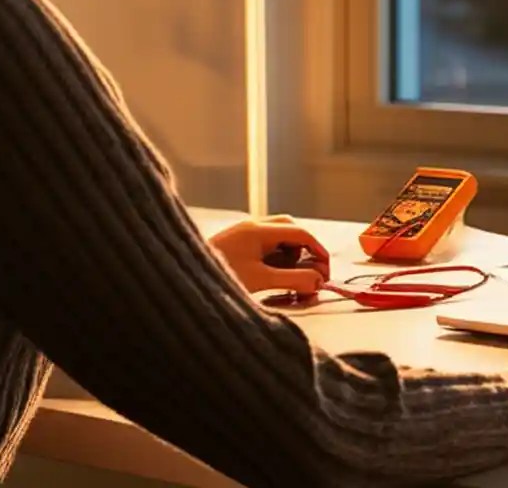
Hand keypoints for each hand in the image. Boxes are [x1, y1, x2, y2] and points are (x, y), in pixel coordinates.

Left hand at [208, 215, 330, 294]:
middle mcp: (251, 227)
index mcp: (258, 230)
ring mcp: (241, 234)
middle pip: (290, 229)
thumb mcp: (261, 281)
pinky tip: (272, 274)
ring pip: (277, 236)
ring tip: (290, 275)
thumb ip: (293, 280)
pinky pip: (263, 245)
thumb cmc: (217, 278)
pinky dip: (275, 257)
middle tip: (311, 269)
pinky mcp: (234, 245)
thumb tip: (318, 281)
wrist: (181, 280)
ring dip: (289, 253)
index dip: (318, 250)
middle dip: (304, 250)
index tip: (326, 269)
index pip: (300, 233)